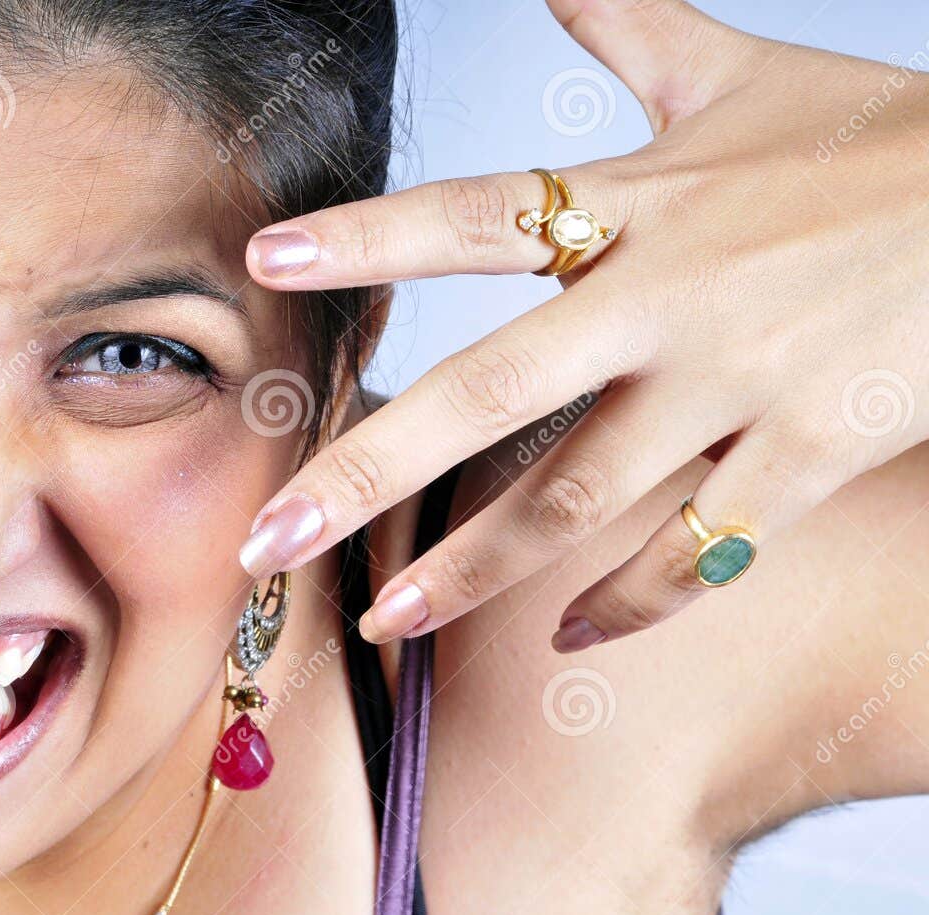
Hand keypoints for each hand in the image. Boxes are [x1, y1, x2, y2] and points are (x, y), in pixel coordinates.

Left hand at [238, 0, 927, 650]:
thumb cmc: (879, 145)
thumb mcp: (743, 74)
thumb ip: (633, 29)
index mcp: (643, 201)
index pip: (478, 213)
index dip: (370, 235)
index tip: (265, 264)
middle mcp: (670, 295)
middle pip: (492, 387)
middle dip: (372, 468)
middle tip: (270, 539)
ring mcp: (739, 381)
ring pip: (581, 492)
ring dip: (477, 565)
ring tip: (388, 617)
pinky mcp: (811, 451)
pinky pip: (703, 546)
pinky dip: (635, 600)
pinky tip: (570, 637)